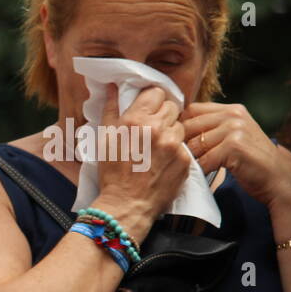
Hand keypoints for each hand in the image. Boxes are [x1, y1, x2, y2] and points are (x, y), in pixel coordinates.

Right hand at [93, 84, 189, 238]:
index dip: (152, 100)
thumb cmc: (112, 173)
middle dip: (163, 114)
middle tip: (153, 128)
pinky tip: (163, 161)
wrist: (127, 205)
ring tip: (158, 147)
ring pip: (180, 125)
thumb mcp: (104, 139)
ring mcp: (174, 144)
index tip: (148, 108)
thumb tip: (112, 86)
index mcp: (135, 120)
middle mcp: (157, 129)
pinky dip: (176, 150)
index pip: (156, 92)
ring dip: (171, 132)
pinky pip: (185, 145)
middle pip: (172, 106)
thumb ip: (111, 109)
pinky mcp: (185, 159)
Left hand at [183, 102, 290, 210]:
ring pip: (194, 145)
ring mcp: (234, 129)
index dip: (181, 126)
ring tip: (195, 166)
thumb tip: (177, 128)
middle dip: (183, 145)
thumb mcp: (233, 133)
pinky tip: (204, 173)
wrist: (275, 174)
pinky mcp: (234, 146)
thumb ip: (212, 126)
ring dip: (191, 159)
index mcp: (231, 110)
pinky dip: (201, 170)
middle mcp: (233, 115)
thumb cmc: (248, 157)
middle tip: (184, 158)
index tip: (179, 141)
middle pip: (189, 126)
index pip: (192, 110)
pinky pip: (204, 160)